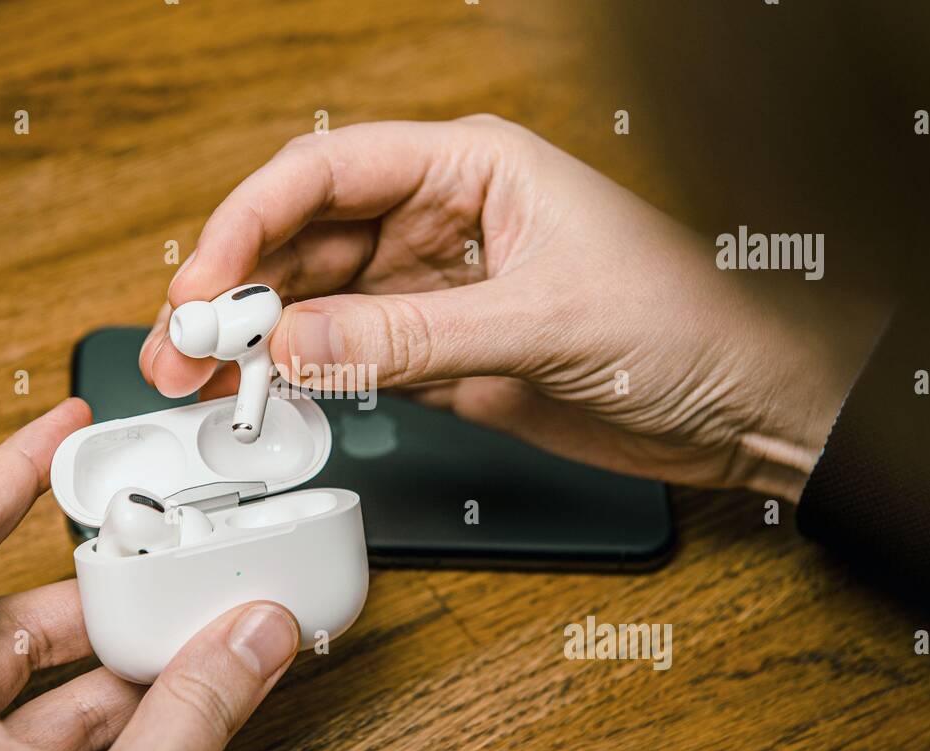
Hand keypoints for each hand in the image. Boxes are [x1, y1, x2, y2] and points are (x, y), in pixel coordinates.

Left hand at [0, 398, 299, 750]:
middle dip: (113, 590)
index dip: (12, 470)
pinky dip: (129, 713)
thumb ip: (192, 708)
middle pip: (20, 615)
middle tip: (182, 558)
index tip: (64, 425)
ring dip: (134, 661)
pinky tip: (191, 695)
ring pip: (51, 684)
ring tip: (210, 633)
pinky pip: (64, 734)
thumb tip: (254, 638)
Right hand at [141, 116, 885, 501]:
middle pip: (305, 238)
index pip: (327, 173)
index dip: (250, 223)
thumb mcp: (544, 321)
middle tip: (182, 348)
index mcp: (470, 165)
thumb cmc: (688, 323)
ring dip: (257, 339)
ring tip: (204, 382)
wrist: (747, 405)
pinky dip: (303, 377)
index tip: (204, 284)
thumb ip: (413, 334)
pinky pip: (348, 356)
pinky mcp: (440, 353)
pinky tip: (268, 395)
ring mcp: (435, 288)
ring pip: (316, 301)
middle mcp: (441, 218)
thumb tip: (298, 341)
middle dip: (236, 289)